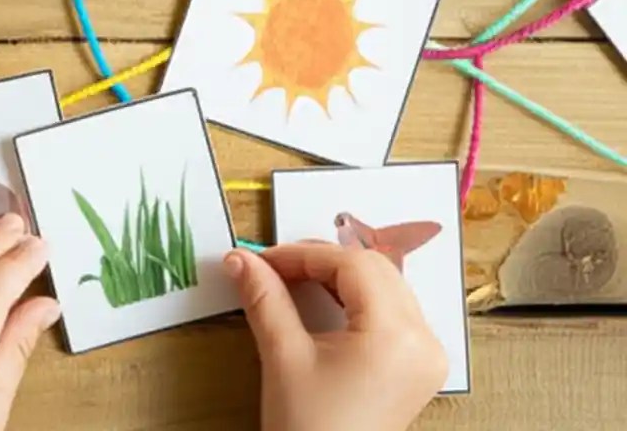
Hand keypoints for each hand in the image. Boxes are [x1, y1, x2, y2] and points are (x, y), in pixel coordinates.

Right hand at [224, 243, 448, 430]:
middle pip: (376, 270)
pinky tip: (324, 303)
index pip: (353, 266)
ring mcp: (427, 355)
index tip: (263, 260)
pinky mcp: (419, 367)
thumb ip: (264, 298)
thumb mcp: (283, 357)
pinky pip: (393, 312)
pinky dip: (358, 299)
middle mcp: (423, 341)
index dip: (305, 255)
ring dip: (340, 277)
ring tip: (294, 282)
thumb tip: (240, 259)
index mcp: (395, 336)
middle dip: (322, 261)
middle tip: (275, 267)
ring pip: (387, 286)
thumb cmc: (308, 429)